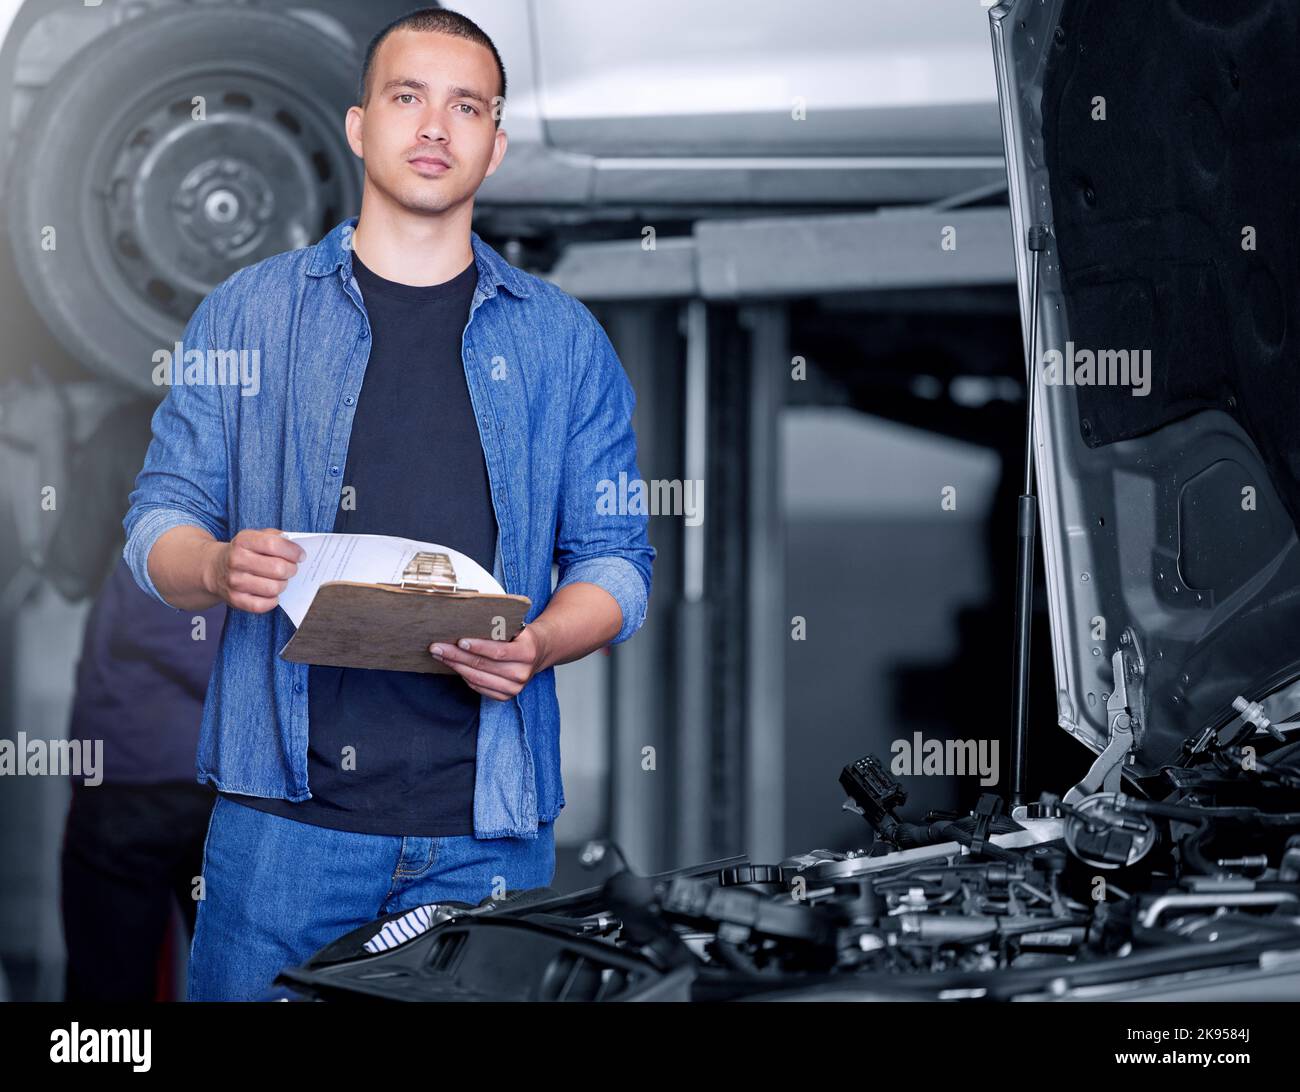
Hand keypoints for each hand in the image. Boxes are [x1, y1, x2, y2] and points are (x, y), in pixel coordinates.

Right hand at [204, 527, 304, 612]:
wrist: (215, 568)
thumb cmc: (244, 552)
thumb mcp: (256, 536)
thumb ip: (276, 537)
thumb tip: (296, 547)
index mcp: (243, 541)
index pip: (274, 544)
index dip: (292, 551)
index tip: (300, 555)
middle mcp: (236, 560)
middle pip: (278, 568)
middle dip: (291, 569)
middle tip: (290, 569)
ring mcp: (234, 581)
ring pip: (274, 588)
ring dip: (282, 585)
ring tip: (279, 580)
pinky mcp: (235, 600)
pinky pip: (263, 605)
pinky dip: (273, 600)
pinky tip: (271, 593)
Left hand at [430, 623, 548, 700]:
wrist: (539, 652)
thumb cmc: (522, 636)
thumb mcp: (516, 627)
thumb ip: (498, 627)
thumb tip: (466, 623)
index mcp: (527, 652)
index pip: (498, 652)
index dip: (477, 647)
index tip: (459, 640)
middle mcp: (522, 673)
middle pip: (483, 666)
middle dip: (457, 656)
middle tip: (437, 647)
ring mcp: (514, 688)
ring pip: (477, 678)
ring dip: (455, 666)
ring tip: (440, 656)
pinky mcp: (505, 696)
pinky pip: (478, 687)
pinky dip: (463, 676)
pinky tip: (454, 666)